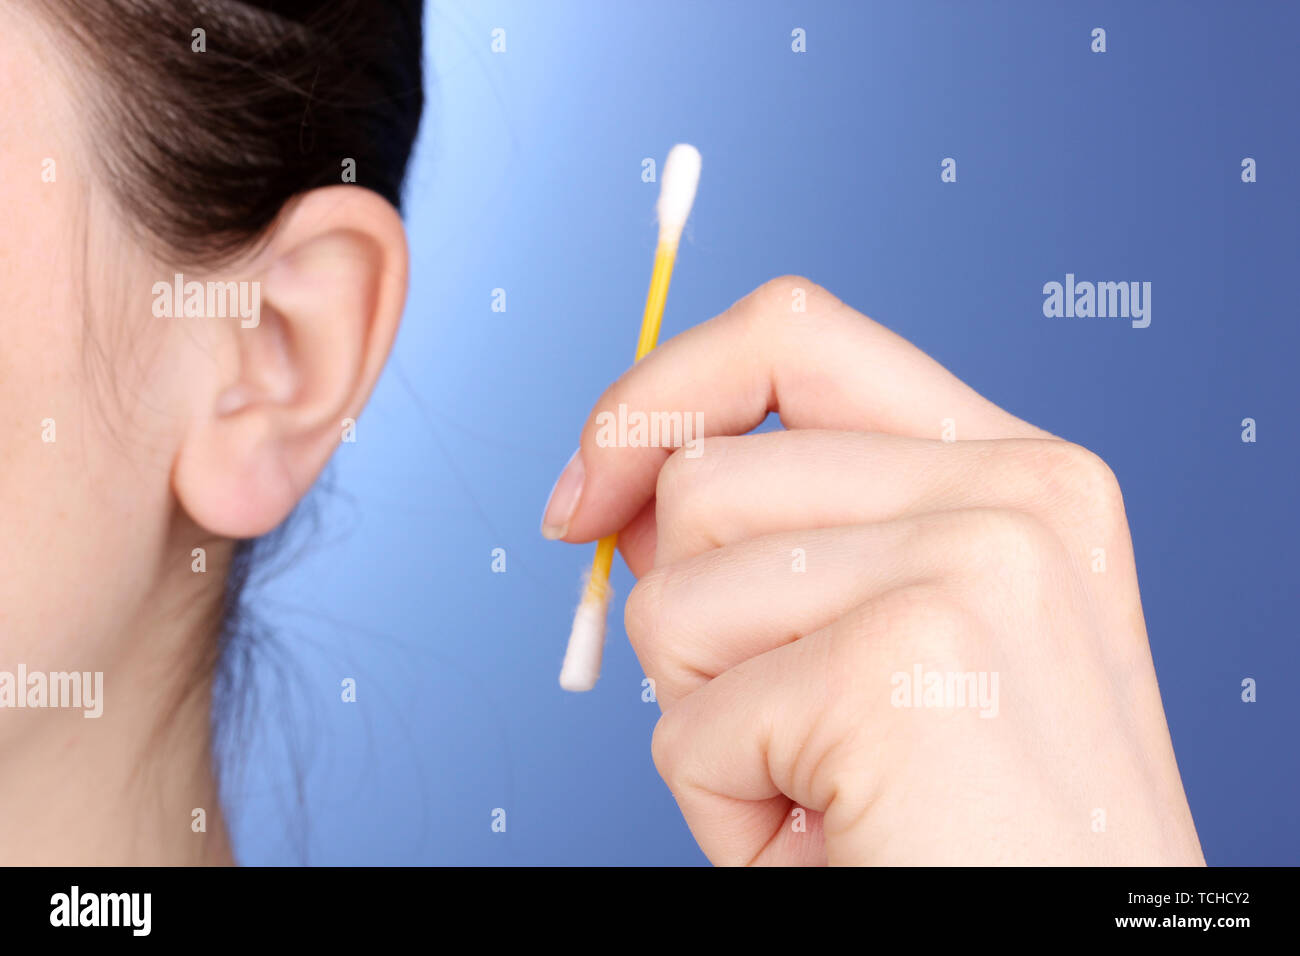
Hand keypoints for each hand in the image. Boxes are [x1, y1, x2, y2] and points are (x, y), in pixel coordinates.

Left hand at [543, 277, 1203, 864]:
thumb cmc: (968, 825)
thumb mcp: (888, 640)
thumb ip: (775, 534)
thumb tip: (616, 489)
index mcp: (1019, 471)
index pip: (792, 333)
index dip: (661, 393)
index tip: (589, 490)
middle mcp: (1016, 490)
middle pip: (706, 475)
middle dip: (688, 612)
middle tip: (779, 718)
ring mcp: (972, 561)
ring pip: (675, 592)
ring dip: (706, 715)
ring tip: (821, 784)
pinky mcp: (904, 658)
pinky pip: (690, 720)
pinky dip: (721, 801)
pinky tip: (827, 830)